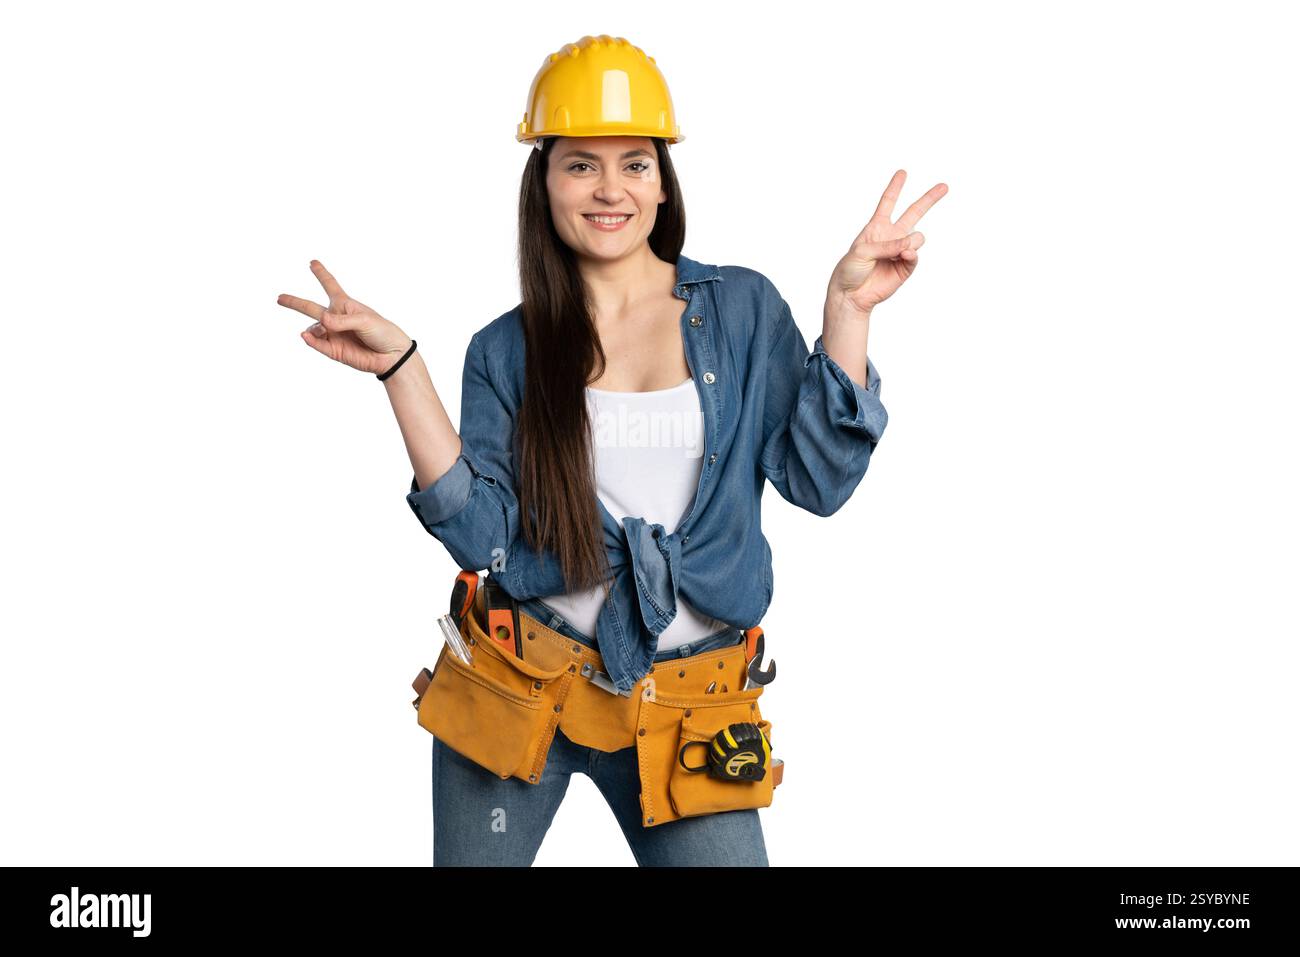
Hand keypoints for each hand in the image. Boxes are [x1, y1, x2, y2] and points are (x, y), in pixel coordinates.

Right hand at [277, 261, 413, 375]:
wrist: (391, 356)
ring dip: (313, 328)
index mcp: (345, 304)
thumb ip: (343, 320)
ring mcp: (333, 335)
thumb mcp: (365, 320)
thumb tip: (322, 322)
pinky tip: (306, 336)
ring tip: (322, 330)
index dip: (321, 274)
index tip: (312, 262)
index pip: (330, 285)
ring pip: (313, 328)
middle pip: (310, 308)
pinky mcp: (333, 351)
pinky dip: (311, 340)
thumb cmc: (382, 332)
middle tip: (279, 298)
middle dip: (295, 303)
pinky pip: (317, 344)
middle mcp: (336, 318)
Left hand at [827, 171, 947, 315]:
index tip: (902, 172)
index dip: (895, 187)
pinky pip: (915, 256)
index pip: (888, 202)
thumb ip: (887, 245)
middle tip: (944, 186)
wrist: (850, 295)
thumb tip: (912, 244)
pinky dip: (912, 254)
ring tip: (901, 251)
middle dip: (929, 199)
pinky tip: (906, 255)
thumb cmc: (850, 270)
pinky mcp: (905, 267)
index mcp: (876, 227)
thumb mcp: (862, 251)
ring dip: (912, 241)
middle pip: (913, 213)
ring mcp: (900, 251)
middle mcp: (891, 236)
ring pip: (918, 237)